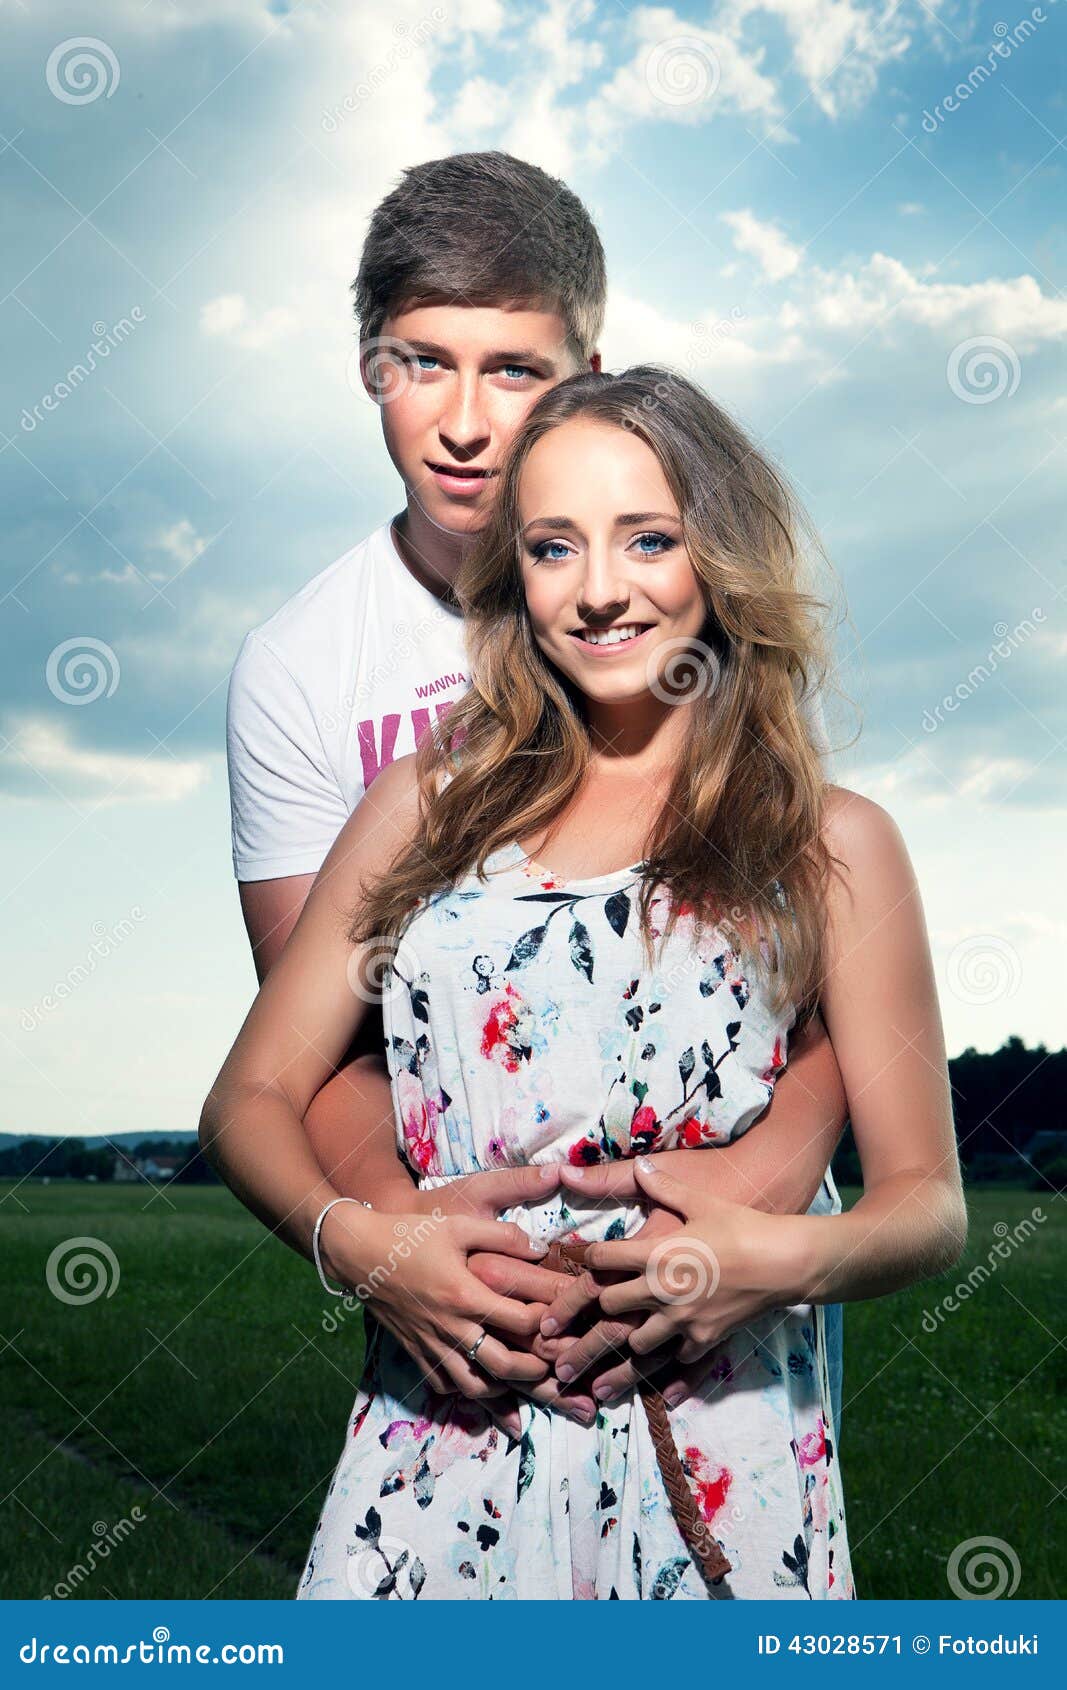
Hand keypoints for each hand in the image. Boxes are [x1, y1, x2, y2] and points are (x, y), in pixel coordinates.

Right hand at [319, 1197, 557, 1404]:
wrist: (360, 1254)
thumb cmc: (411, 1235)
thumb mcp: (458, 1225)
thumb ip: (502, 1235)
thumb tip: (540, 1249)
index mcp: (466, 1294)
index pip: (521, 1320)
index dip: (547, 1322)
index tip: (560, 1318)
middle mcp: (451, 1327)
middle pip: (504, 1366)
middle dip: (535, 1371)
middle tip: (552, 1364)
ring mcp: (432, 1345)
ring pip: (474, 1387)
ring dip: (504, 1389)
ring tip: (521, 1380)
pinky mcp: (416, 1352)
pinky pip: (444, 1385)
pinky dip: (465, 1390)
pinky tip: (479, 1382)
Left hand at [545, 1157, 804, 1406]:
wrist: (784, 1260)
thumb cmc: (741, 1224)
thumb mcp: (699, 1200)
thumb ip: (662, 1185)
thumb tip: (640, 1164)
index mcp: (657, 1253)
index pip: (603, 1260)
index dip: (582, 1263)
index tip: (570, 1269)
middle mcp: (663, 1290)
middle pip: (610, 1307)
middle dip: (591, 1315)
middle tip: (570, 1328)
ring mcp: (685, 1320)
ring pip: (637, 1345)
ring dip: (621, 1350)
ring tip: (600, 1367)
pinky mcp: (706, 1339)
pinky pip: (678, 1363)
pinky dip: (667, 1371)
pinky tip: (655, 1385)